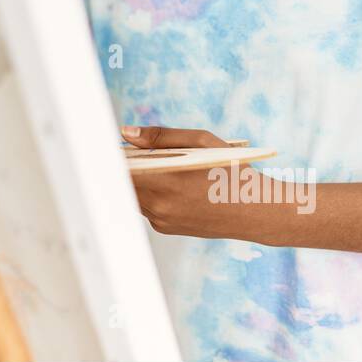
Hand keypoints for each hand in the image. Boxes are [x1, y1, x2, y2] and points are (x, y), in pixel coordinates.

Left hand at [122, 125, 261, 238]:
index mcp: (168, 181)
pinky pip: (146, 206)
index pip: (122, 168)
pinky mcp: (165, 228)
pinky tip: (169, 184)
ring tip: (153, 163)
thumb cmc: (231, 170)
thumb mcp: (201, 142)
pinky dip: (150, 193)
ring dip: (138, 179)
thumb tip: (126, 133)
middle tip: (128, 148)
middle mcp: (160, 205)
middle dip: (125, 165)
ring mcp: (161, 220)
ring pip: (133, 194)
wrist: (255, 211)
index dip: (112, 155)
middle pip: (125, 181)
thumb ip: (160, 137)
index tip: (106, 142)